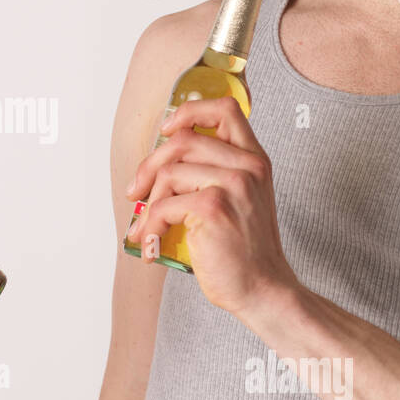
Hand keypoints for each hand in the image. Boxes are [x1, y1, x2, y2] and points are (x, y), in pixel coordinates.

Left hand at [124, 96, 296, 318]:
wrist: (263, 290)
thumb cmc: (244, 252)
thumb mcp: (239, 201)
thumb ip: (213, 175)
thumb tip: (159, 164)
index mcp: (254, 159)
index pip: (225, 109)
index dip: (190, 111)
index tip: (167, 131)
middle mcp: (247, 166)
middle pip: (183, 139)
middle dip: (149, 165)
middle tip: (136, 192)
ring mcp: (233, 184)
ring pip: (169, 172)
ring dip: (148, 203)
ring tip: (146, 228)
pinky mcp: (213, 207)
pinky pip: (163, 206)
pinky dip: (150, 227)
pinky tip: (153, 245)